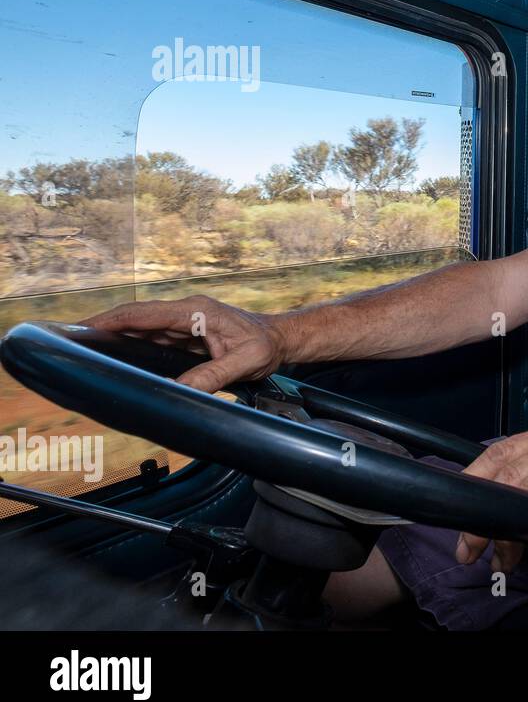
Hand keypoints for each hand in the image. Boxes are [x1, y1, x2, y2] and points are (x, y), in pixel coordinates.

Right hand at [77, 295, 287, 392]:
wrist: (281, 340)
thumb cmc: (266, 346)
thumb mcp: (244, 363)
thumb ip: (213, 376)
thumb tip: (179, 390)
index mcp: (197, 311)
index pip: (146, 314)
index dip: (113, 320)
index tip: (85, 327)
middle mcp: (187, 312)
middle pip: (137, 318)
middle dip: (105, 327)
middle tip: (72, 339)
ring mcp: (185, 321)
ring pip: (143, 328)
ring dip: (116, 337)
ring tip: (86, 350)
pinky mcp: (186, 333)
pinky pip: (153, 338)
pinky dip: (133, 345)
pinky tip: (116, 356)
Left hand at [455, 419, 527, 571]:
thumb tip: (505, 524)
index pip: (498, 453)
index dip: (472, 485)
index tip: (460, 521)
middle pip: (505, 469)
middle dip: (481, 513)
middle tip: (470, 548)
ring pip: (526, 478)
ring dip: (504, 521)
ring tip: (499, 554)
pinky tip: (527, 532)